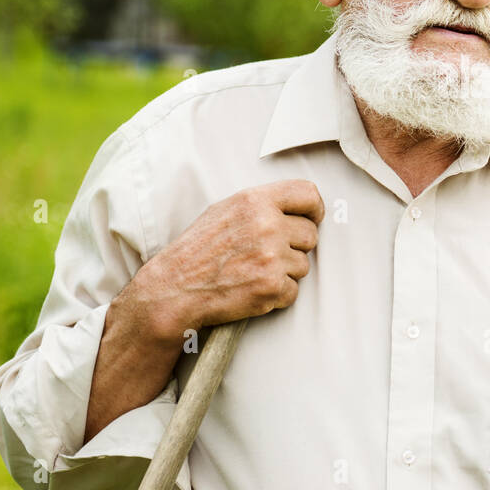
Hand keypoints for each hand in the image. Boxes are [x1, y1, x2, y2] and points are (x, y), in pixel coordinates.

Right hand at [120, 180, 324, 342]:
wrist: (174, 289)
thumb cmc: (198, 250)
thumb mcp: (225, 211)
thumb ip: (262, 205)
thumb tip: (298, 206)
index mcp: (255, 201)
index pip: (308, 194)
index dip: (314, 209)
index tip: (312, 219)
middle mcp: (267, 225)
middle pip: (310, 235)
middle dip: (295, 247)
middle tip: (266, 255)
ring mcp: (271, 257)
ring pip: (303, 266)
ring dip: (285, 272)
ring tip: (252, 272)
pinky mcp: (272, 286)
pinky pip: (293, 291)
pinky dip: (277, 294)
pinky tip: (251, 289)